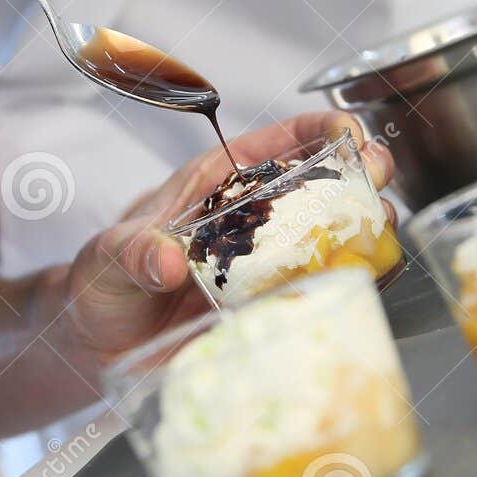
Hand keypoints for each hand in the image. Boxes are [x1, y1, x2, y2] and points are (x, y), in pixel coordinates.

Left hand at [64, 111, 395, 355]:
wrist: (97, 346)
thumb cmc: (100, 284)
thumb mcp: (109, 260)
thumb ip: (133, 254)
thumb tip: (164, 260)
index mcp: (219, 183)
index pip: (279, 141)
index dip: (320, 130)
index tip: (349, 135)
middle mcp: (254, 219)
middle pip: (323, 183)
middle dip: (360, 175)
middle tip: (376, 184)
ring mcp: (269, 266)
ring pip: (335, 235)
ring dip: (367, 229)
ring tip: (380, 235)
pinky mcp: (274, 310)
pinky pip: (324, 291)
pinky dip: (353, 286)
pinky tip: (367, 287)